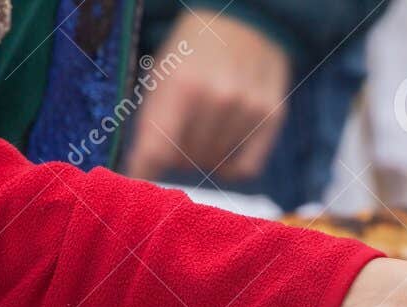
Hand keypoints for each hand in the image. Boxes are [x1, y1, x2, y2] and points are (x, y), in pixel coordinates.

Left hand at [125, 12, 291, 182]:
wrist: (243, 21)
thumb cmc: (193, 52)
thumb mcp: (162, 75)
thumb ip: (153, 122)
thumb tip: (144, 170)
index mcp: (181, 86)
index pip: (156, 151)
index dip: (143, 172)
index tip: (135, 185)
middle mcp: (218, 100)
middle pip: (184, 162)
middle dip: (175, 154)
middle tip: (179, 134)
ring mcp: (248, 110)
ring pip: (214, 167)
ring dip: (204, 157)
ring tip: (205, 129)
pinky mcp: (271, 118)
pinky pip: (245, 169)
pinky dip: (230, 167)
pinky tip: (225, 148)